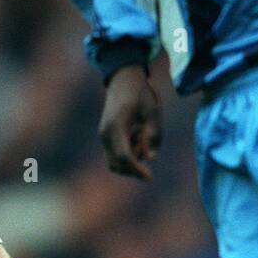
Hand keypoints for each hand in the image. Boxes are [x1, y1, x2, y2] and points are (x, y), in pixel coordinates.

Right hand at [98, 65, 161, 180]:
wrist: (122, 80)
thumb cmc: (140, 93)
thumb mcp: (153, 111)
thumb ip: (154, 134)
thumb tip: (151, 158)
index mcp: (117, 127)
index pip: (124, 157)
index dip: (137, 170)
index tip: (150, 177)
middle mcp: (106, 134)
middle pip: (117, 164)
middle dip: (134, 169)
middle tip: (148, 154)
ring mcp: (103, 135)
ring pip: (115, 162)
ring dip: (131, 160)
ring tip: (142, 137)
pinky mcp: (105, 136)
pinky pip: (115, 154)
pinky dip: (127, 154)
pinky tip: (136, 136)